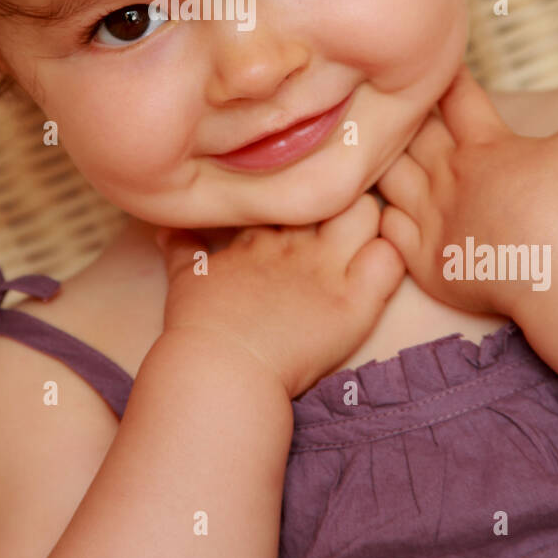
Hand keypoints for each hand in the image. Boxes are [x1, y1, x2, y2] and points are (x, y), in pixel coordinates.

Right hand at [154, 195, 405, 400]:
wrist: (219, 369)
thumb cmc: (199, 328)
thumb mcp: (184, 276)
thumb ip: (182, 245)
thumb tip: (166, 226)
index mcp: (260, 233)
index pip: (291, 188)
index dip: (302, 191)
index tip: (304, 202)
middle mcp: (295, 241)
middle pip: (332, 189)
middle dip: (341, 195)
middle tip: (343, 219)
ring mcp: (325, 268)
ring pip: (367, 212)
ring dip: (371, 222)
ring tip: (368, 242)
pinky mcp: (352, 301)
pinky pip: (389, 259)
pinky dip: (391, 258)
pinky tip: (381, 268)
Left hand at [376, 65, 557, 316]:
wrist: (554, 261)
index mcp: (484, 146)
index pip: (457, 99)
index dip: (445, 79)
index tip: (434, 64)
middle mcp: (450, 176)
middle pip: (410, 137)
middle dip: (398, 119)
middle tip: (381, 104)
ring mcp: (433, 217)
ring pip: (390, 180)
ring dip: (382, 166)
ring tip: (366, 154)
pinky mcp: (426, 259)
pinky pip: (389, 233)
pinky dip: (381, 221)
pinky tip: (377, 214)